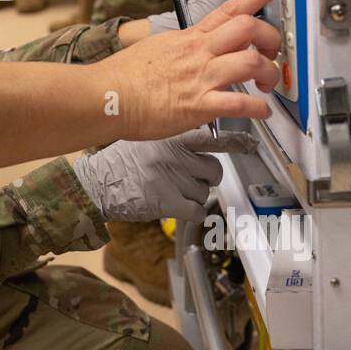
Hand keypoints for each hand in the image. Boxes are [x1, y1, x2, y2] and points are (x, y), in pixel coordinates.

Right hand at [73, 129, 259, 222]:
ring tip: (169, 191)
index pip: (214, 137)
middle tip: (187, 180)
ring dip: (192, 196)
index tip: (252, 145)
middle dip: (205, 179)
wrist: (98, 183)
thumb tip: (204, 148)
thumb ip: (176, 140)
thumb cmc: (121, 162)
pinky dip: (191, 213)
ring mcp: (173, 178)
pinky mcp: (168, 202)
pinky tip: (175, 207)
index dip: (237, 142)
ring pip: (204, 192)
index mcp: (173, 136)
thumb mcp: (149, 138)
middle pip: (213, 170)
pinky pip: (196, 210)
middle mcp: (176, 155)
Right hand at [97, 0, 284, 139]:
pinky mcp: (199, 105)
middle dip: (270, 39)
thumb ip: (182, 46)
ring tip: (266, 84)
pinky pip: (239, 103)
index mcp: (190, 38)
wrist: (105, 95)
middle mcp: (199, 53)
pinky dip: (258, 108)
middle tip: (271, 52)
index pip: (229, 7)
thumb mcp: (157, 47)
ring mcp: (200, 77)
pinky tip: (261, 112)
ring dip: (268, 74)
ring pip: (250, 62)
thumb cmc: (124, 76)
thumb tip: (195, 47)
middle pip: (249, 28)